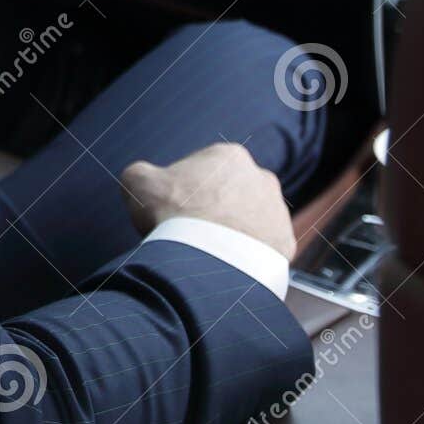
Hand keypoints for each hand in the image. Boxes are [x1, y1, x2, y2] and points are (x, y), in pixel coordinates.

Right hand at [119, 142, 295, 262]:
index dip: (185, 191)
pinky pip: (264, 250)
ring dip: (235, 233)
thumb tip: (142, 179)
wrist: (203, 260)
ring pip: (252, 222)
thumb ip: (141, 173)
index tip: (174, 210)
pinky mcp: (285, 244)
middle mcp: (262, 179)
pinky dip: (247, 257)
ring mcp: (278, 212)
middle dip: (215, 211)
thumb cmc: (170, 214)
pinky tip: (227, 267)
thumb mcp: (138, 182)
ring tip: (210, 254)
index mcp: (230, 156)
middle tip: (192, 233)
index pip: (205, 171)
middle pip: (233, 195)